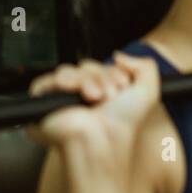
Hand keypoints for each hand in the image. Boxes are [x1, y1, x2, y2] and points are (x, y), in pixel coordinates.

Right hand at [27, 53, 160, 152]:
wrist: (106, 137)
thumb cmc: (124, 122)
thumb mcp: (148, 90)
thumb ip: (145, 66)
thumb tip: (119, 55)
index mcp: (103, 91)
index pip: (102, 67)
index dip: (114, 72)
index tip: (123, 86)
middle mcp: (82, 94)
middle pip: (86, 67)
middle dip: (102, 76)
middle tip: (108, 96)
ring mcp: (63, 98)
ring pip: (69, 70)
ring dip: (86, 80)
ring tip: (94, 97)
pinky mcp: (44, 103)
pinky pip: (44, 82)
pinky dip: (61, 80)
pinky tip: (74, 89)